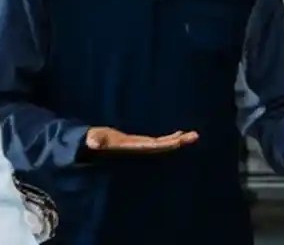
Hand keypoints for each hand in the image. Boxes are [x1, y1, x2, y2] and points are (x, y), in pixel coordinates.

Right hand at [83, 127, 198, 154]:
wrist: (88, 148)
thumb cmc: (90, 143)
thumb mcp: (91, 140)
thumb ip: (93, 141)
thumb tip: (93, 143)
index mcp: (131, 148)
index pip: (153, 147)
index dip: (166, 145)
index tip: (179, 142)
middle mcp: (139, 150)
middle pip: (163, 147)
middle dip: (178, 142)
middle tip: (195, 135)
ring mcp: (140, 147)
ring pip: (162, 145)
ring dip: (177, 140)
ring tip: (192, 135)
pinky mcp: (139, 144)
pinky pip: (158, 142)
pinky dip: (169, 138)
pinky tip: (178, 134)